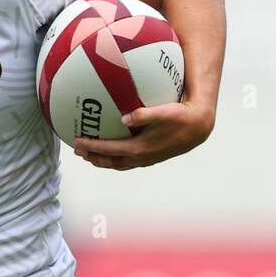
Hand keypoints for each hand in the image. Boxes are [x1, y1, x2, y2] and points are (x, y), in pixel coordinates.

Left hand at [73, 100, 214, 170]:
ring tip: (90, 155)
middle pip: (110, 161)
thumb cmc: (181, 116)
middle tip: (77, 151)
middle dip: (93, 157)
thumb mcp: (164, 112)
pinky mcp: (152, 156)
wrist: (199, 127)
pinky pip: (128, 161)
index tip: (76, 142)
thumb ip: (144, 115)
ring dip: (103, 160)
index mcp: (140, 148)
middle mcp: (141, 157)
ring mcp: (147, 159)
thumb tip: (125, 118)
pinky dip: (116, 158)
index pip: (109, 149)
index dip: (91, 146)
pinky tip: (113, 150)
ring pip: (119, 164)